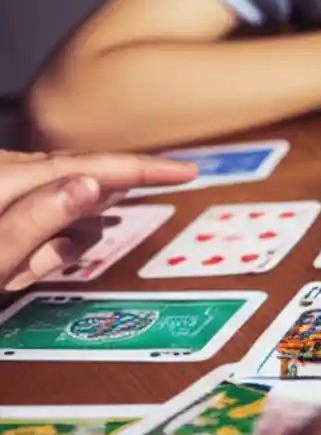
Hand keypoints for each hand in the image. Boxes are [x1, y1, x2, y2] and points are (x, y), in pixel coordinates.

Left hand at [0, 150, 195, 290]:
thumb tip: (93, 185)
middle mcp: (8, 168)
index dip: (144, 169)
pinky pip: (44, 208)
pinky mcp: (3, 191)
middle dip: (82, 225)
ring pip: (63, 201)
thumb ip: (41, 218)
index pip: (92, 167)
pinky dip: (44, 236)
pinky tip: (28, 254)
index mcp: (9, 178)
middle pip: (79, 183)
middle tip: (55, 252)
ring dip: (55, 239)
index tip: (187, 171)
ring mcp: (4, 177)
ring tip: (20, 267)